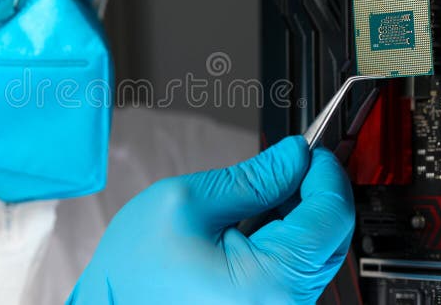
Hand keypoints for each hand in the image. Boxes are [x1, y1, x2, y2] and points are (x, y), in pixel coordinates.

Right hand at [67, 136, 354, 303]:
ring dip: (301, 215)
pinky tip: (263, 218)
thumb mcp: (189, 202)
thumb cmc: (136, 268)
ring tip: (266, 191)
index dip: (325, 174)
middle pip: (331, 238)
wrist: (109, 303)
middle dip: (315, 192)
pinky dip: (287, 238)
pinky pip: (295, 271)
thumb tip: (295, 155)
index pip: (330, 218)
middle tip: (290, 162)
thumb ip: (254, 177)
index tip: (310, 151)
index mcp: (267, 282)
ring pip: (316, 253)